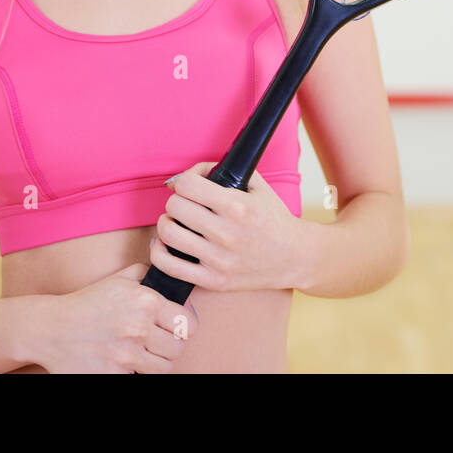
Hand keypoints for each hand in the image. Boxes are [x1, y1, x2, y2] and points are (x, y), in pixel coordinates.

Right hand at [32, 262, 197, 372]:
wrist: (51, 329)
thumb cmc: (87, 304)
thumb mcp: (118, 280)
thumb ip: (148, 275)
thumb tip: (172, 278)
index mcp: (146, 302)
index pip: (189, 324)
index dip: (184, 326)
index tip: (175, 327)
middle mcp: (139, 328)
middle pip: (178, 349)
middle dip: (169, 345)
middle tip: (156, 341)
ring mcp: (127, 356)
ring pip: (164, 368)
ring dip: (155, 361)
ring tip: (142, 353)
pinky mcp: (114, 375)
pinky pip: (140, 377)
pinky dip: (134, 372)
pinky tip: (123, 362)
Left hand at [150, 162, 302, 292]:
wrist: (294, 257)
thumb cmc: (274, 219)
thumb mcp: (258, 187)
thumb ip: (228, 171)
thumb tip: (194, 171)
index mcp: (237, 206)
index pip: (187, 185)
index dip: (185, 180)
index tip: (190, 185)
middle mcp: (227, 233)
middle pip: (175, 207)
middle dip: (177, 200)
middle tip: (185, 203)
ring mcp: (219, 260)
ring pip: (168, 234)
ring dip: (167, 223)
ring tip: (176, 222)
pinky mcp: (214, 280)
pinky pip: (170, 266)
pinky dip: (159, 252)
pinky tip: (167, 244)